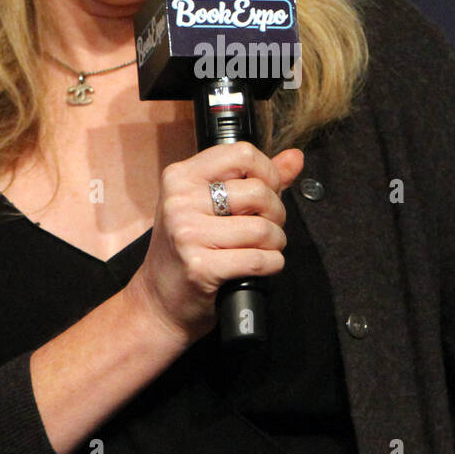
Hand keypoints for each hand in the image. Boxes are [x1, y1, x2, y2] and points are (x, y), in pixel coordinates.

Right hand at [127, 142, 305, 344]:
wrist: (159, 300)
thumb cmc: (188, 248)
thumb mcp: (211, 205)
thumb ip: (255, 178)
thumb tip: (295, 157)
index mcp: (181, 176)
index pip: (242, 153)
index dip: (268, 173)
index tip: (268, 190)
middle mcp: (180, 201)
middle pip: (258, 191)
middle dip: (276, 213)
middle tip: (268, 226)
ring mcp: (187, 234)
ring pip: (262, 228)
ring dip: (276, 242)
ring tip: (265, 248)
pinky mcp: (199, 266)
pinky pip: (259, 259)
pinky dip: (272, 264)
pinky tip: (262, 265)